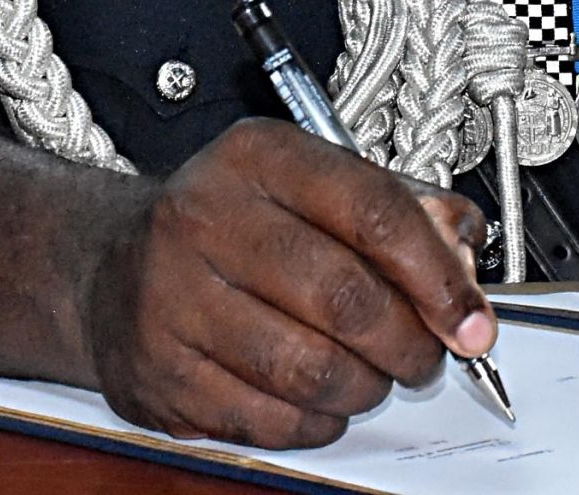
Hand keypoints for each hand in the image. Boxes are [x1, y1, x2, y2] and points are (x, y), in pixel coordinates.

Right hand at [79, 119, 495, 447]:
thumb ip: (398, 207)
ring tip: (369, 374)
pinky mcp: (160, 372)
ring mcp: (173, 298)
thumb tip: (464, 258)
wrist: (108, 265)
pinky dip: (315, 421)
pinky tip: (317, 397)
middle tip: (424, 353)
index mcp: (256, 157)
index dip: (438, 276)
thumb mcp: (309, 181)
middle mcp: (205, 218)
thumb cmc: (227, 224)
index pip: (374, 212)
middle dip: (408, 343)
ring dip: (364, 387)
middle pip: (346, 299)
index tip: (470, 318)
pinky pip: (270, 420)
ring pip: (311, 370)